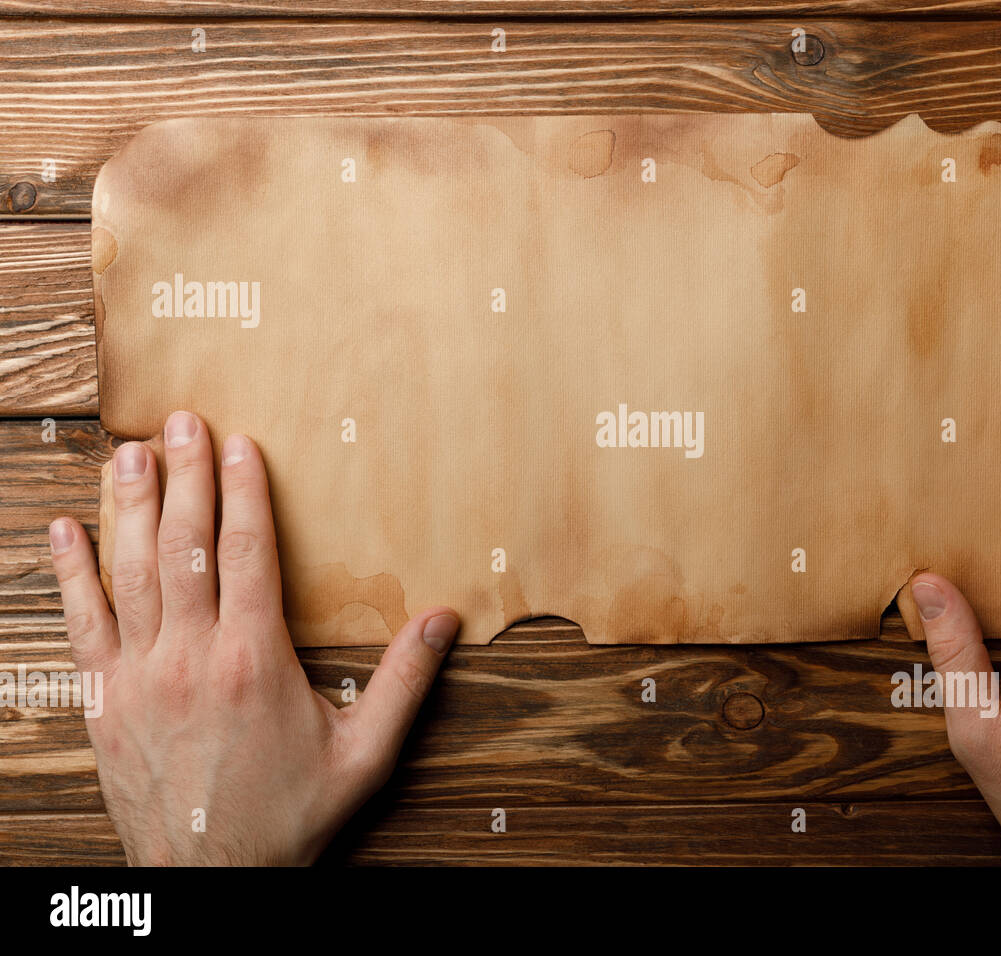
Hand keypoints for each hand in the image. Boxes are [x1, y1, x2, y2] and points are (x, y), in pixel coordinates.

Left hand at [49, 410, 459, 864]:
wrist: (210, 877)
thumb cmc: (288, 816)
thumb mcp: (365, 755)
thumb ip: (405, 683)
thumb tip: (444, 619)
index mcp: (253, 662)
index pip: (245, 554)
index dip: (242, 492)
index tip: (241, 444)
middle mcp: (190, 658)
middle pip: (184, 546)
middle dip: (186, 477)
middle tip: (182, 421)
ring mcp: (138, 676)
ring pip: (129, 572)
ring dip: (130, 507)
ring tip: (131, 453)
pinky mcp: (104, 699)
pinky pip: (81, 623)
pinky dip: (71, 573)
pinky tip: (64, 529)